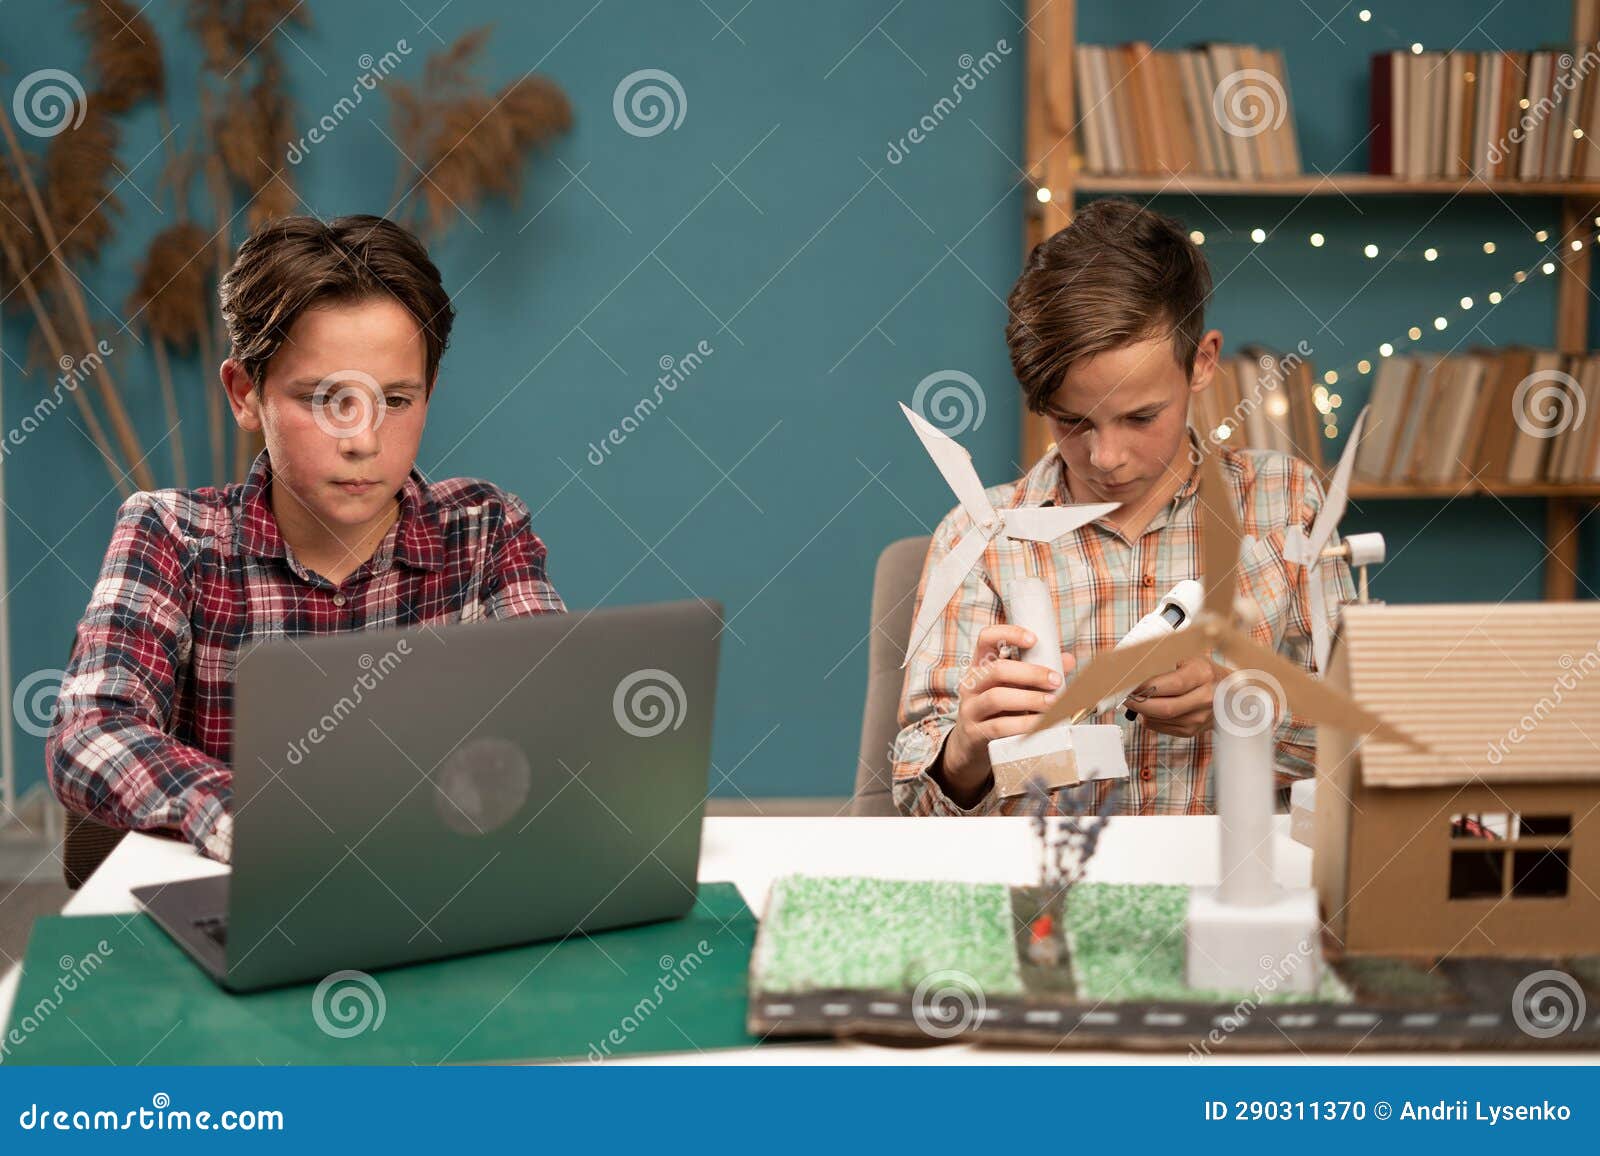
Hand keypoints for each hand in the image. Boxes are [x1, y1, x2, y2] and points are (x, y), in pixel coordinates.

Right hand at [937, 623, 1076, 805]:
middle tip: (1056, 680)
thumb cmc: (996, 711)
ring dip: (1030, 699)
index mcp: (979, 667)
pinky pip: (1000, 726)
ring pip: (997, 697)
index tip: (1034, 640)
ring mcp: (970, 709)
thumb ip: (1036, 674)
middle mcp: (971, 684)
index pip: (986, 639)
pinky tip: (1041, 723)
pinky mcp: (975, 733)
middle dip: (1031, 673)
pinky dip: (1025, 723)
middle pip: (997, 670)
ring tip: (1053, 703)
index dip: (1009, 634)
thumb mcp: (1011, 689)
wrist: (969, 747)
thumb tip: (1066, 660)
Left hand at [1124, 656, 1228, 738]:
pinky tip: (1148, 709)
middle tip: (1125, 696)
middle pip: (1165, 708)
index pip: (1172, 684)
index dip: (1147, 686)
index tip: (1130, 684)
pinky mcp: (1193, 731)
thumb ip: (1166, 664)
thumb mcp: (1190, 659)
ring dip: (1142, 712)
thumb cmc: (1206, 673)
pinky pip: (1163, 728)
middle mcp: (1205, 698)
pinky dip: (1150, 719)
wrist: (1232, 694)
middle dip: (1139, 703)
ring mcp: (1200, 718)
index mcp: (1203, 675)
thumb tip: (1134, 670)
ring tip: (1134, 700)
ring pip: (1161, 720)